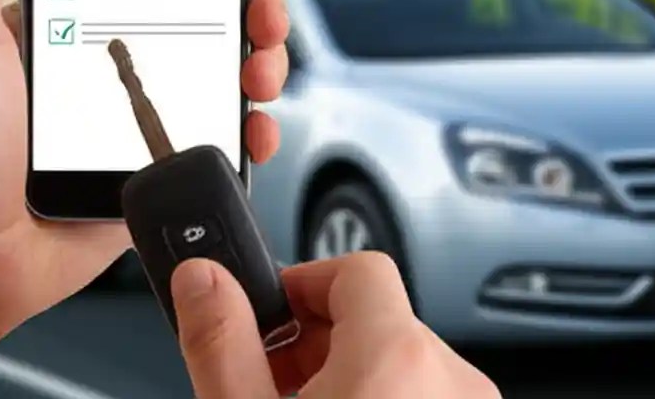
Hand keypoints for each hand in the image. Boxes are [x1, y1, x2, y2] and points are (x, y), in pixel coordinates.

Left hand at [0, 0, 291, 344]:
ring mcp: (144, 114)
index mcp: (75, 14)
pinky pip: (224, 140)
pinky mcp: (161, 167)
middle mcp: (117, 57)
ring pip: (231, 70)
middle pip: (211, 9)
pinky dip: (256, 128)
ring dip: (268, 55)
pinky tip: (254, 124)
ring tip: (262, 64)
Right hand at [171, 253, 499, 397]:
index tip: (270, 317)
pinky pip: (429, 395)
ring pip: (404, 360)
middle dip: (320, 341)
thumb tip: (201, 281)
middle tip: (274, 383)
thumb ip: (220, 343)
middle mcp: (453, 380)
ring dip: (353, 376)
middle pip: (380, 316)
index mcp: (397, 359)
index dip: (304, 285)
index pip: (358, 267)